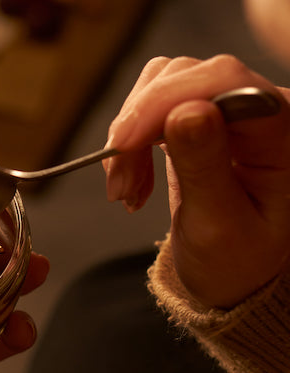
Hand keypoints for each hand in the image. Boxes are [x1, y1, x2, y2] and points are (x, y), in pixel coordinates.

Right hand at [102, 55, 289, 307]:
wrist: (231, 277)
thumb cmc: (236, 262)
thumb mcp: (220, 226)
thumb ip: (205, 167)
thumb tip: (187, 112)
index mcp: (282, 130)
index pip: (222, 79)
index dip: (165, 102)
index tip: (122, 145)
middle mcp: (259, 107)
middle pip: (185, 76)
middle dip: (139, 126)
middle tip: (117, 185)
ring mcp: (227, 108)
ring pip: (162, 84)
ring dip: (130, 135)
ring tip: (124, 189)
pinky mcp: (200, 116)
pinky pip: (153, 102)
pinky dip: (131, 138)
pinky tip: (131, 178)